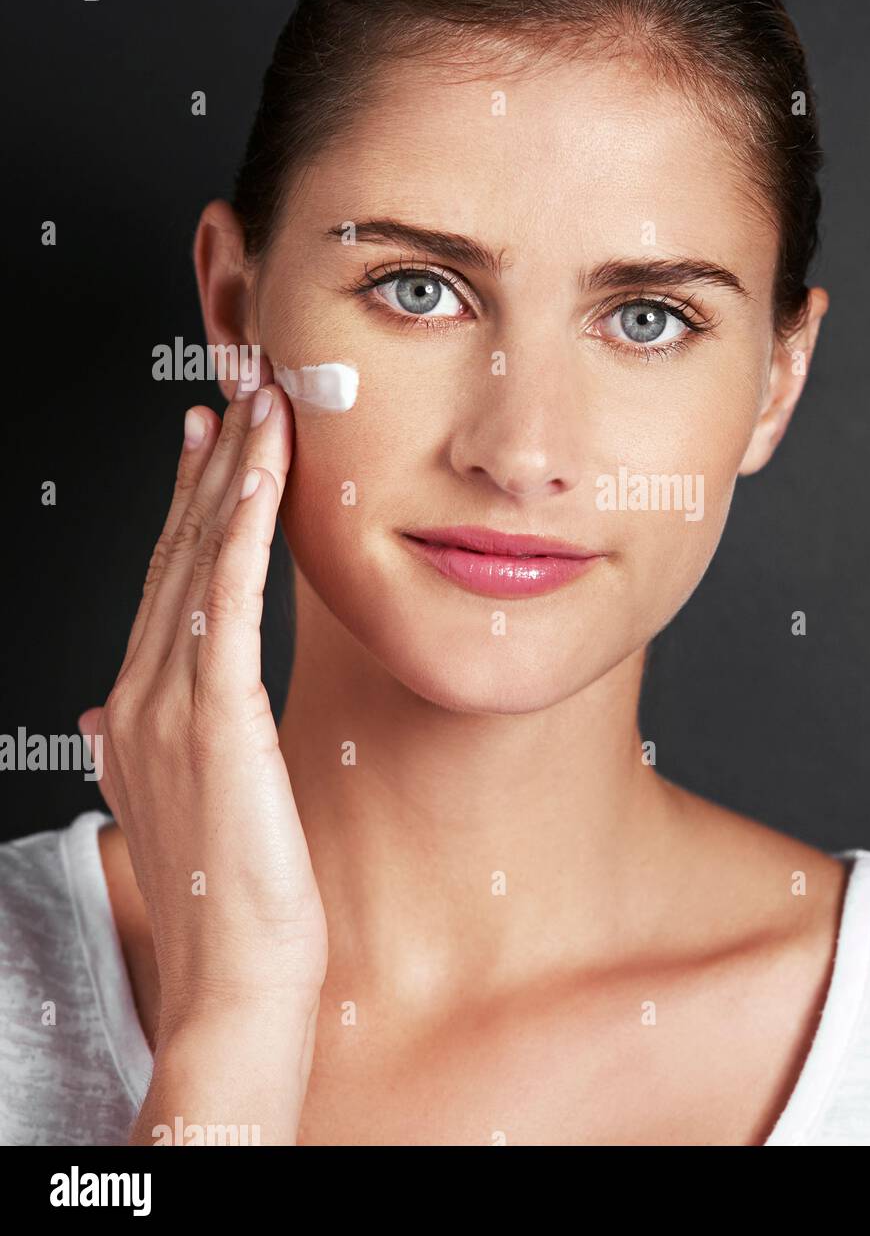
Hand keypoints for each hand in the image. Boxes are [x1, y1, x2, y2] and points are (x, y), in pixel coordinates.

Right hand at [79, 375, 325, 1046]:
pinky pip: (227, 598)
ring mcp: (171, 702)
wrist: (235, 978)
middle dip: (210, 463)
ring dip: (231, 472)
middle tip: (237, 389)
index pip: (168, 582)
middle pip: (178, 551)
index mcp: (141, 709)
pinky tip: (260, 474)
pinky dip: (239, 527)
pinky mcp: (216, 715)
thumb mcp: (178, 804)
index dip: (189, 504)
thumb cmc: (230, 897)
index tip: (213, 442)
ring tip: (258, 403)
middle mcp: (144, 693)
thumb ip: (147, 745)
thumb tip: (112, 709)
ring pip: (198, 558)